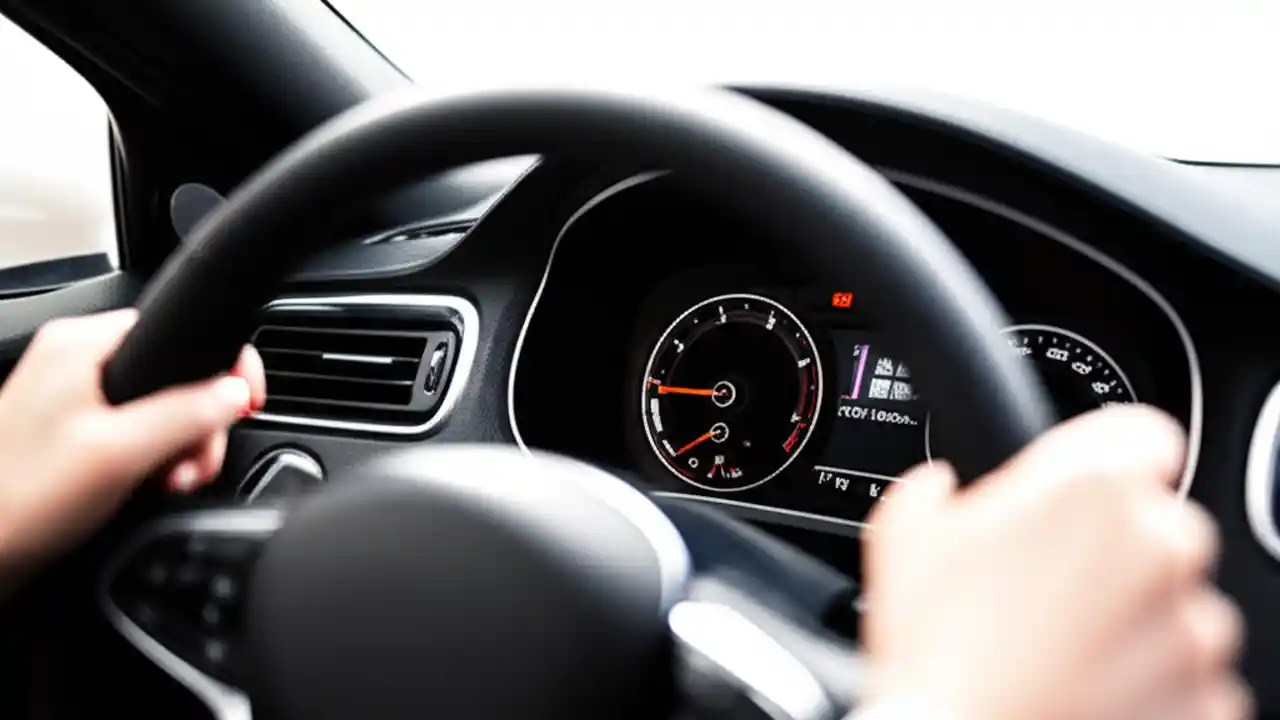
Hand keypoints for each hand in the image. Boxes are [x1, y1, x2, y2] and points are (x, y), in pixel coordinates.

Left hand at [0, 310, 265, 584]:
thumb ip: (184, 415)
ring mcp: (73, 395)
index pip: (179, 328)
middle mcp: (75, 360)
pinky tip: (155, 481)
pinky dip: (158, 454)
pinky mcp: (74, 430)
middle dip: (202, 421)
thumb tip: (235, 392)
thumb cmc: (21, 502)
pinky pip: (139, 427)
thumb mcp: (118, 454)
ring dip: (183, 444)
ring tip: (174, 480)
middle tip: (195, 464)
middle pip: (176, 372)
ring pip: (162, 403)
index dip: (224, 366)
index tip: (246, 404)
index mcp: (81, 345)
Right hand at [862, 406, 1248, 719]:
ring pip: (1177, 606)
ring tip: (1057, 652)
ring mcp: (1195, 629)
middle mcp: (1163, 547)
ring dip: (1132, 621)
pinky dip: (1149, 684)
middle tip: (1043, 588)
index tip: (1081, 490)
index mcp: (1094, 487)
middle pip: (1158, 526)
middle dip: (1110, 552)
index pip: (1144, 434)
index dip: (1108, 460)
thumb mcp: (903, 536)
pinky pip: (1190, 678)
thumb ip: (936, 487)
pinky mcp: (1211, 695)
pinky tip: (1081, 692)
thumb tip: (942, 487)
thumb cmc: (935, 649)